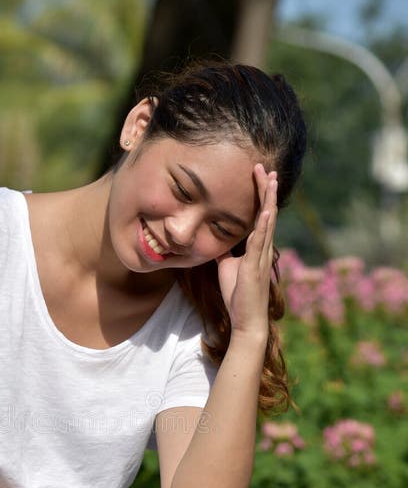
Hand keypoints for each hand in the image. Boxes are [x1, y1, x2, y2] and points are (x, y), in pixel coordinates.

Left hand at [216, 164, 277, 338]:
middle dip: (266, 190)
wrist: (246, 319)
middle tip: (266, 168)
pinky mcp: (255, 266)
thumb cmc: (238, 294)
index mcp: (256, 247)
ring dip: (269, 200)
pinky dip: (264, 225)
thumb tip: (216, 237)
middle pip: (267, 212)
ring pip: (268, 222)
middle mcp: (263, 248)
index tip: (258, 175)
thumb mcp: (226, 266)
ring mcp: (261, 256)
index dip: (260, 196)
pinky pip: (261, 242)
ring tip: (271, 179)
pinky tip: (266, 210)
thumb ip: (225, 250)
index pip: (259, 215)